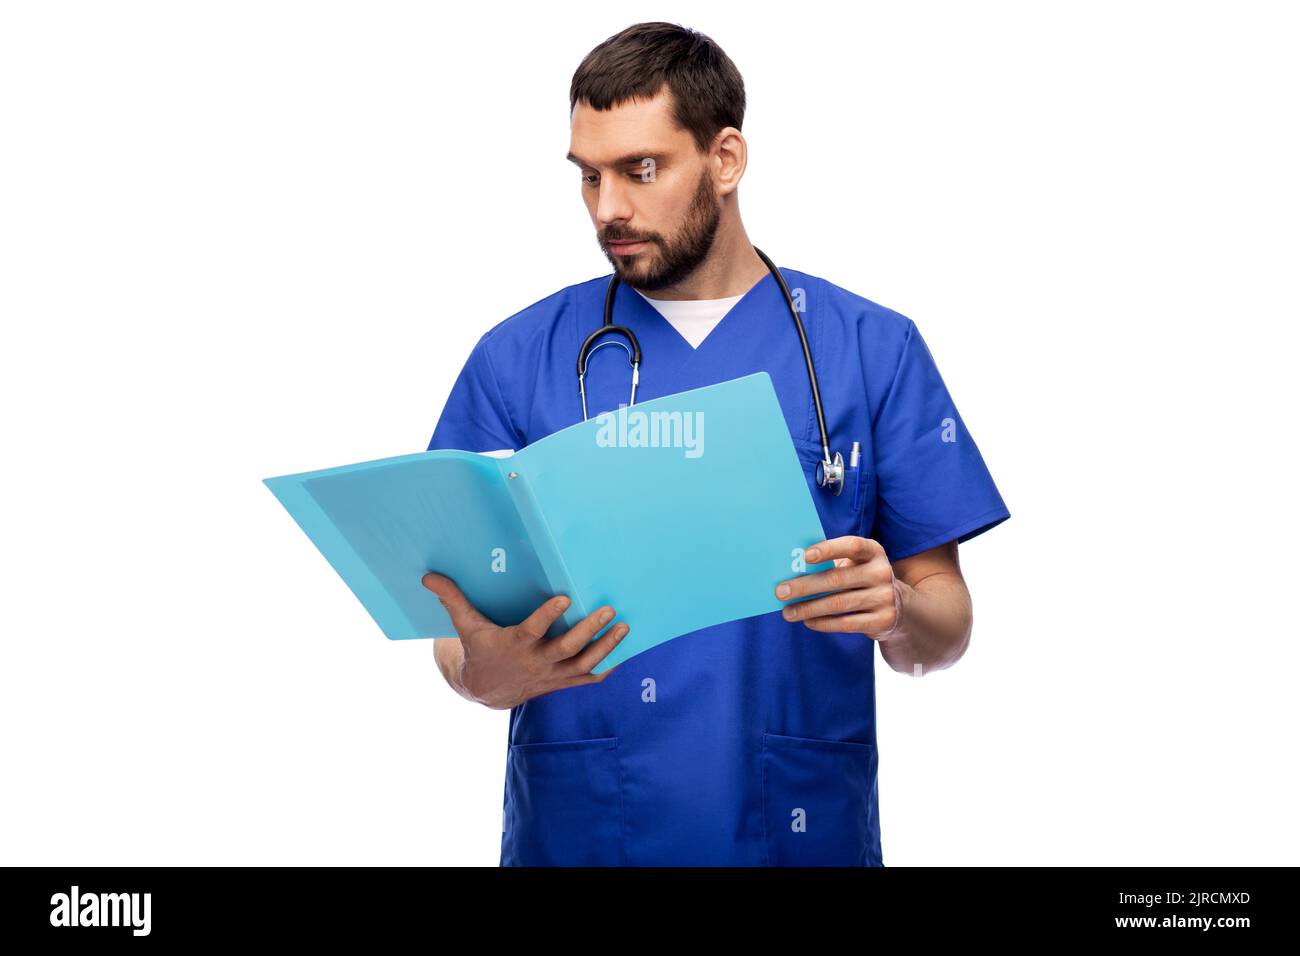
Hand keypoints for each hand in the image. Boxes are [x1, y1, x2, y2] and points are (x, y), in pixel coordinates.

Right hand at [421, 572, 628, 709]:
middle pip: (567, 647)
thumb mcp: (465, 625)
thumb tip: (428, 576)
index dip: (548, 616)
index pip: (533, 630)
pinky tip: (625, 652)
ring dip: (606, 646)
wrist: (487, 689)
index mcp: (515, 644)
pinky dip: (608, 667)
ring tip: (624, 626)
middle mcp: (537, 662)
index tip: (564, 598)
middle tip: (608, 610)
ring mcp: (553, 675)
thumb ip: (452, 599)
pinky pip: (589, 678)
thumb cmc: (480, 648)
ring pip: (584, 663)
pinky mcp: (563, 682)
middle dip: (589, 630)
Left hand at [774, 535, 902, 638]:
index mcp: (873, 551)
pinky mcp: (883, 620)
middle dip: (805, 586)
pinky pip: (847, 623)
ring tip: (788, 612)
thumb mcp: (854, 564)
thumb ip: (831, 562)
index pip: (852, 545)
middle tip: (781, 591)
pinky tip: (808, 621)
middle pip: (838, 579)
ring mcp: (885, 597)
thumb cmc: (861, 578)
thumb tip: (791, 569)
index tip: (804, 556)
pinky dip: (824, 623)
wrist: (898, 606)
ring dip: (809, 608)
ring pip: (839, 603)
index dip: (829, 549)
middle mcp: (882, 572)